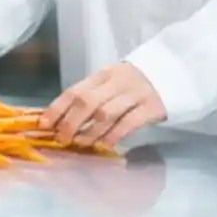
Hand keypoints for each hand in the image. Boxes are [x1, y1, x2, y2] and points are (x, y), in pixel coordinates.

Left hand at [40, 62, 166, 148]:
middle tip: (61, 138)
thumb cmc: (133, 83)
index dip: (57, 108)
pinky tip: (105, 144)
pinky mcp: (152, 107)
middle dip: (70, 122)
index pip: (74, 90)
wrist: (172, 72)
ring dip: (90, 131)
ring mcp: (135, 93)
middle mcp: (117, 82)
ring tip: (80, 143)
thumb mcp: (110, 83)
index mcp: (102, 75)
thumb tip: (61, 119)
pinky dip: (114, 135)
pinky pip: (129, 122)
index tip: (44, 124)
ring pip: (106, 113)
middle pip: (87, 101)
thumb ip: (90, 96)